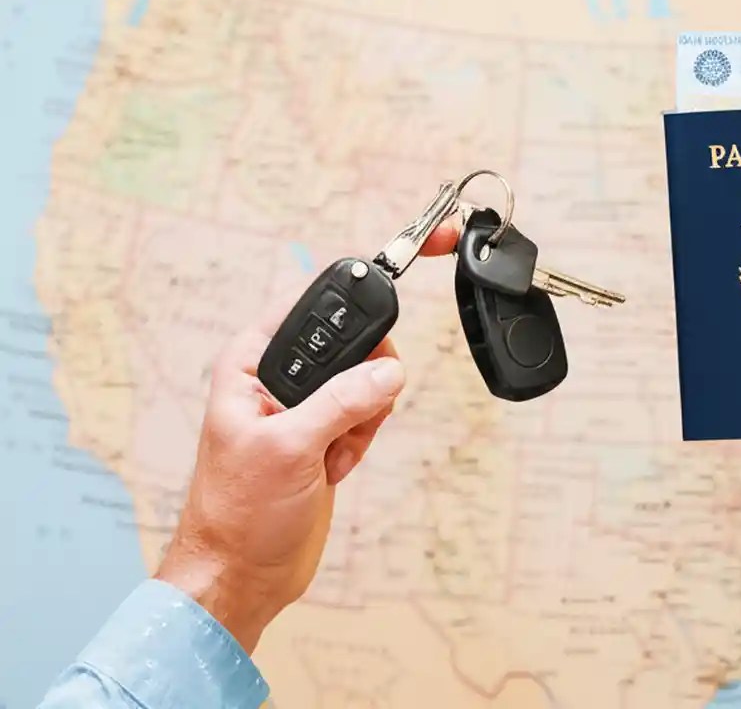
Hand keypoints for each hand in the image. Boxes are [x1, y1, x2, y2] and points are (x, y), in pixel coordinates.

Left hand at [155, 225, 458, 653]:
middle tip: (349, 415)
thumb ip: (341, 402)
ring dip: (364, 420)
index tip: (410, 257)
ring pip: (370, 380)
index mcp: (251, 360)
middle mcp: (279, 376)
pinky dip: (363, 442)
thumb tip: (390, 370)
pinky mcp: (328, 435)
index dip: (360, 282)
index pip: (314, 300)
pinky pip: (370, 416)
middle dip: (368, 378)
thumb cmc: (238, 514)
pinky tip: (333, 470)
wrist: (243, 576)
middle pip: (355, 340)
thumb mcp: (287, 450)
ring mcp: (307, 406)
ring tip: (329, 455)